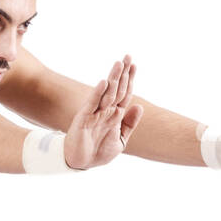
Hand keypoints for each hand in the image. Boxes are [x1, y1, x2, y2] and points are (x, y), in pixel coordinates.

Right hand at [65, 55, 144, 169]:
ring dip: (113, 78)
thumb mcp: (120, 140)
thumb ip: (129, 124)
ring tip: (119, 63)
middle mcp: (105, 111)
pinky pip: (92, 104)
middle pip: (116, 88)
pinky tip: (104, 82)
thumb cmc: (98, 152)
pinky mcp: (84, 119)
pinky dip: (98, 93)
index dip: (129, 79)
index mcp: (114, 115)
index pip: (124, 93)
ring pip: (106, 93)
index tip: (134, 65)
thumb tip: (139, 106)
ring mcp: (94, 114)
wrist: (81, 164)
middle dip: (123, 73)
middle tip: (128, 56)